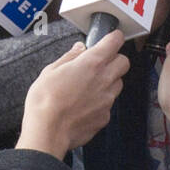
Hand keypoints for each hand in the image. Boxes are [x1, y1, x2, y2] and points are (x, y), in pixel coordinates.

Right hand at [18, 31, 129, 158]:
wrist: (48, 132)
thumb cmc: (45, 101)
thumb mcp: (50, 71)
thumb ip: (70, 57)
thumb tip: (80, 48)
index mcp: (92, 63)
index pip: (115, 42)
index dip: (113, 38)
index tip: (110, 38)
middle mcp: (105, 79)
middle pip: (124, 62)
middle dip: (115, 59)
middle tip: (100, 63)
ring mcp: (107, 99)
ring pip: (118, 84)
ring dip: (109, 81)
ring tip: (89, 86)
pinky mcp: (105, 117)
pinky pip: (109, 104)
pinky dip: (101, 101)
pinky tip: (84, 105)